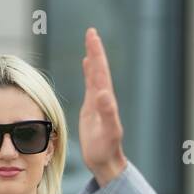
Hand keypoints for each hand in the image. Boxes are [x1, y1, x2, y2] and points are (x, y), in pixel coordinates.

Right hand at [79, 27, 127, 185]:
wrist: (105, 161)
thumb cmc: (106, 149)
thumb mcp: (107, 131)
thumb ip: (107, 112)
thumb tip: (102, 93)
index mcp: (107, 99)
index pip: (101, 71)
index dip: (97, 54)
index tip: (92, 36)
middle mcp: (103, 98)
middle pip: (99, 69)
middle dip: (95, 50)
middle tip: (91, 32)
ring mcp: (97, 102)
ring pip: (95, 74)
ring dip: (92, 58)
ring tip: (90, 42)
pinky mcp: (91, 108)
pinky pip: (90, 84)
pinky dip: (88, 72)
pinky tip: (86, 64)